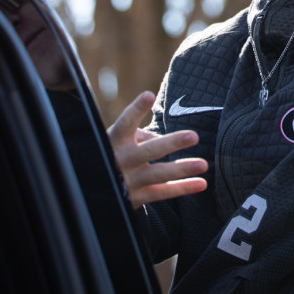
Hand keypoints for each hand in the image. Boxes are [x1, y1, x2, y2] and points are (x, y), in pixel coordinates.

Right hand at [108, 91, 208, 208]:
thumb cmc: (109, 154)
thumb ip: (140, 135)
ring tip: (203, 164)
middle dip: (172, 143)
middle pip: (149, 150)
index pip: (125, 122)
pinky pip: (162, 192)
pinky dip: (182, 188)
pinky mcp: (135, 197)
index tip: (149, 95)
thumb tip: (163, 139)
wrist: (90, 189)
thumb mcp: (117, 140)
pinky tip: (201, 183)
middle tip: (194, 136)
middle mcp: (121, 159)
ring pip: (158, 174)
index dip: (136, 109)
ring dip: (182, 169)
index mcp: (114, 140)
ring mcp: (128, 180)